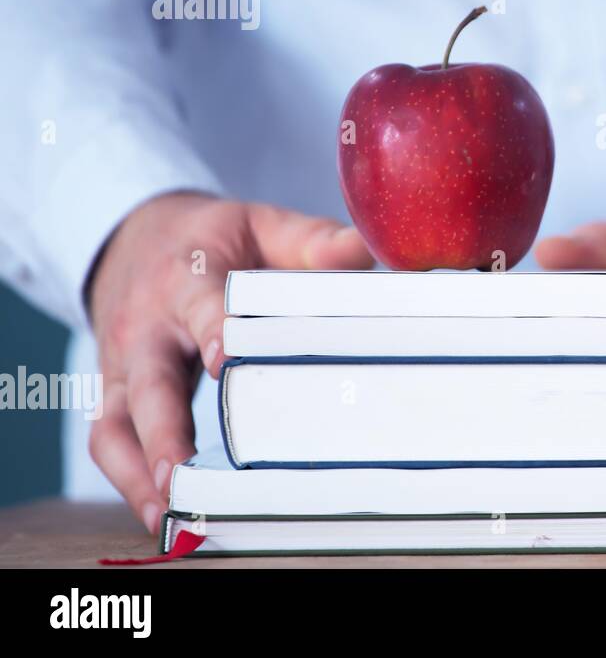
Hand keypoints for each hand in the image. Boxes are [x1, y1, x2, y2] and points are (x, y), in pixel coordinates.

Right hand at [87, 192, 373, 532]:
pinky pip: (109, 438)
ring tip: (171, 513)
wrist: (133, 236)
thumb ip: (313, 241)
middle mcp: (147, 325)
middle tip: (181, 474)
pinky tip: (160, 511)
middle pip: (149, 380)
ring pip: (117, 421)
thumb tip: (362, 251)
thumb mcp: (262, 225)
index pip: (200, 305)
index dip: (214, 331)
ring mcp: (123, 363)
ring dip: (139, 471)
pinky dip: (127, 478)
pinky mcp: (115, 391)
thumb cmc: (214, 239)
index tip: (224, 360)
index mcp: (188, 277)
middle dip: (164, 429)